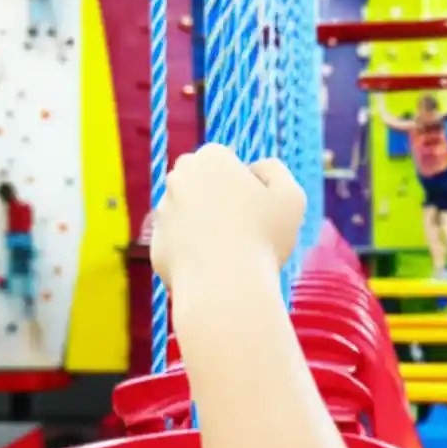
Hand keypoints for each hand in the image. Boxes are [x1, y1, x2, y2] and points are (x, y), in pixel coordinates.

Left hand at [150, 144, 305, 287]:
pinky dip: (193, 254)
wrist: (225, 289)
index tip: (258, 208)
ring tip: (230, 252)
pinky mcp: (156, 246)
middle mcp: (178, 179)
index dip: (244, 182)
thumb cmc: (263, 239)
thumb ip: (274, 170)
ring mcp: (163, 213)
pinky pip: (180, 246)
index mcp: (209, 158)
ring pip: (189, 214)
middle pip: (202, 184)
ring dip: (205, 226)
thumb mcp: (291, 196)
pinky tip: (213, 269)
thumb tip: (255, 168)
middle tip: (243, 228)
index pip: (224, 159)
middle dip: (217, 198)